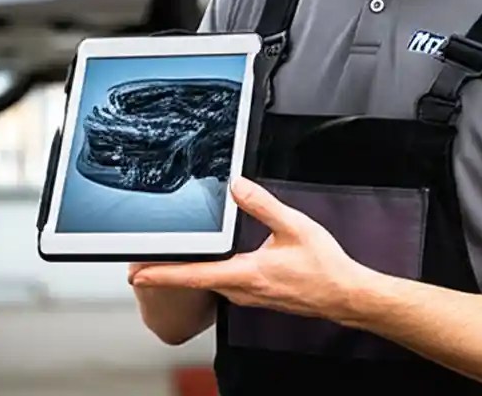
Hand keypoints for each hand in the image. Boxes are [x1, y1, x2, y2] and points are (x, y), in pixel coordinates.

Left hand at [129, 177, 370, 322]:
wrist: (343, 294)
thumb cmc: (323, 267)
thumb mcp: (293, 226)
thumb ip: (262, 204)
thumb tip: (237, 185)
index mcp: (245, 274)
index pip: (193, 276)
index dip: (162, 275)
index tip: (137, 274)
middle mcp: (243, 290)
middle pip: (195, 282)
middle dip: (168, 272)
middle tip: (142, 263)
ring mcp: (249, 296)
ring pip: (210, 284)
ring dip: (188, 274)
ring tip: (169, 261)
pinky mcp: (257, 295)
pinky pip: (225, 285)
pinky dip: (209, 274)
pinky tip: (210, 263)